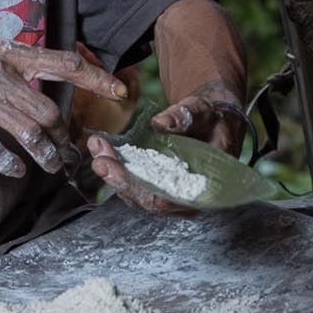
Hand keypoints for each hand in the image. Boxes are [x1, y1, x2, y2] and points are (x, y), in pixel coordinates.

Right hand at [0, 26, 127, 178]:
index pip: (63, 63)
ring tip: (52, 165)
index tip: (120, 91)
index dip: (95, 78)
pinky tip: (16, 169)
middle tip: (68, 147)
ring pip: (26, 133)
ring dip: (45, 155)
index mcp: (8, 53)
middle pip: (49, 111)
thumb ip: (16, 63)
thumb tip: (50, 74)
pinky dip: (8, 163)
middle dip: (64, 134)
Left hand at [85, 78, 245, 215]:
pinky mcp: (160, 188)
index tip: (112, 167)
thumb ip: (184, 117)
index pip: (163, 200)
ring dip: (112, 172)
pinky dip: (116, 169)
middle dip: (117, 178)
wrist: (215, 121)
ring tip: (97, 146)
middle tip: (98, 156)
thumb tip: (161, 123)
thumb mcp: (201, 111)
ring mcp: (172, 198)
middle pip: (145, 200)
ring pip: (136, 195)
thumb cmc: (213, 119)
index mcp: (205, 188)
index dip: (134, 186)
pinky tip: (102, 149)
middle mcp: (188, 200)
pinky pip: (135, 186)